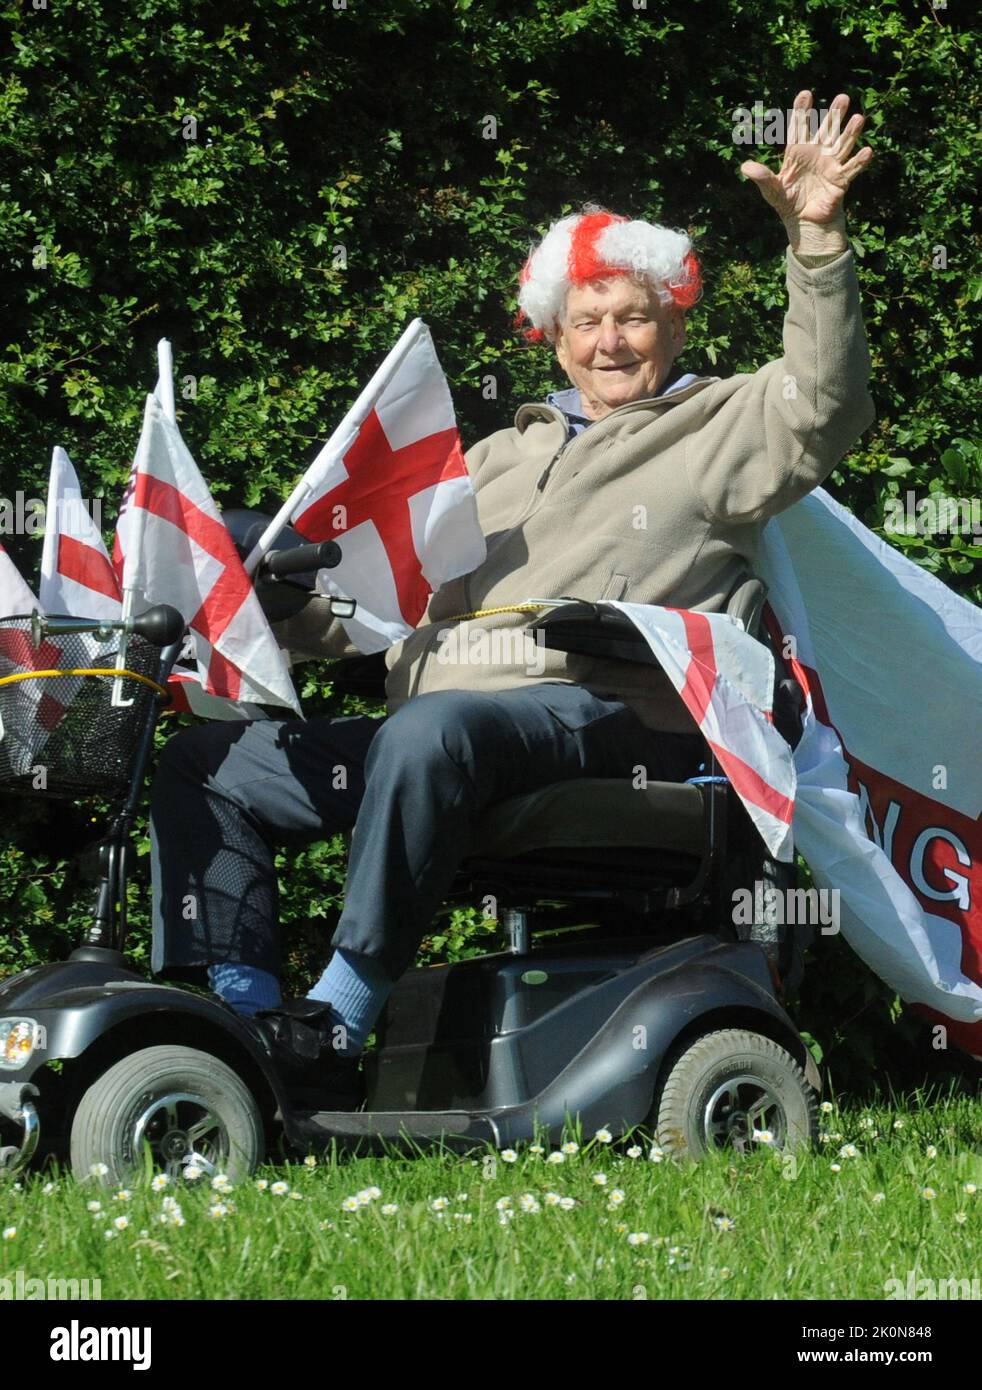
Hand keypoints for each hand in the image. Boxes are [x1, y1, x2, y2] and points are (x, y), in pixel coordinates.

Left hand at [740, 91, 872, 228]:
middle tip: (842, 98)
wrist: (804, 221)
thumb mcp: (772, 190)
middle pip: (827, 130)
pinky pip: (852, 169)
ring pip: (842, 144)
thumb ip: (762, 177)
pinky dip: (859, 161)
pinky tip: (867, 151)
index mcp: (798, 152)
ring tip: (858, 118)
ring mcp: (831, 165)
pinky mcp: (841, 180)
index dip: (802, 111)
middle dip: (834, 115)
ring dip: (850, 133)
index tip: (805, 94)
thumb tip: (745, 166)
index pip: (800, 128)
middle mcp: (817, 153)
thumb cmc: (788, 201)